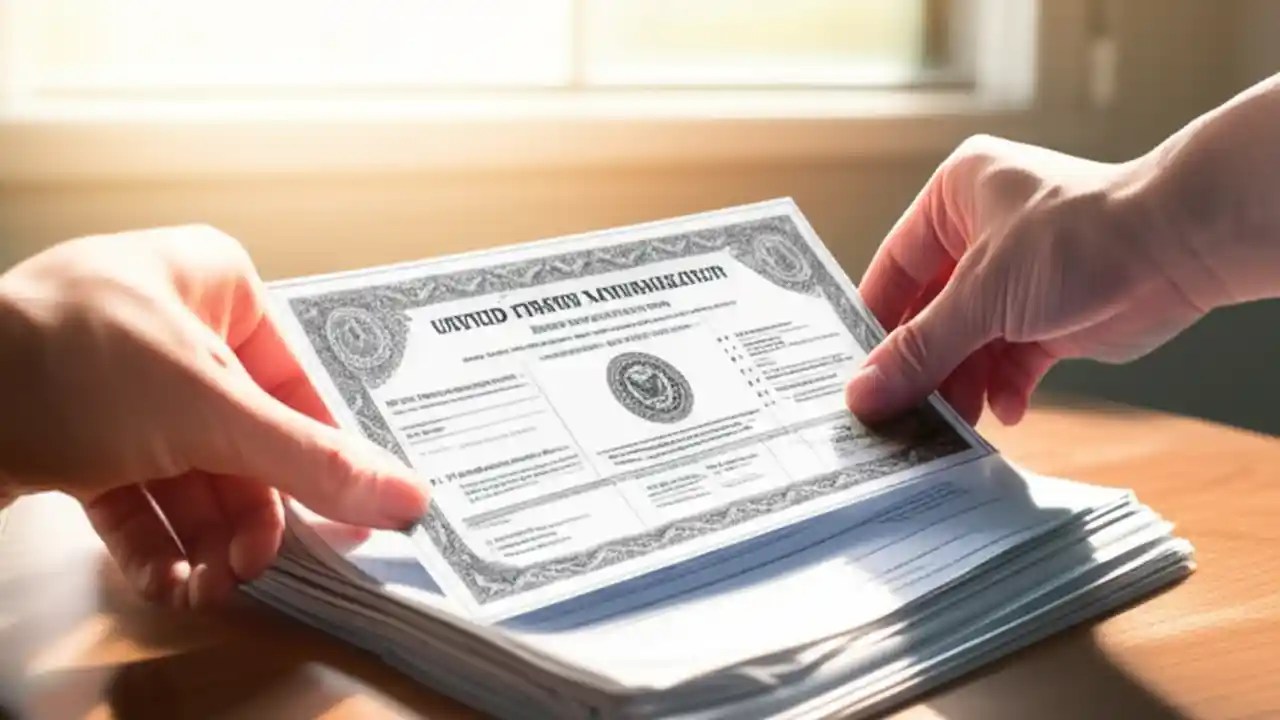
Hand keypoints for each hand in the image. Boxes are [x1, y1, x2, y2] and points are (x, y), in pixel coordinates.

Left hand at [0, 227, 427, 607]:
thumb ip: (312, 461)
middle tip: (259, 564)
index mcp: (212, 285)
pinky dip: (154, 542)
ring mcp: (116, 385)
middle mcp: (169, 329)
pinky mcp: (72, 434)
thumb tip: (401, 492)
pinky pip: (133, 494)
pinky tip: (167, 580)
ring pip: (189, 474)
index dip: (320, 454)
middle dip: (250, 515)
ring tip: (212, 586)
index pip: (295, 381)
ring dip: (205, 540)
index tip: (347, 512)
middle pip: (243, 440)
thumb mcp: (212, 411)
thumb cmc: (59, 355)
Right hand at [844, 135, 1212, 426]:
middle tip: (896, 412)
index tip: (855, 374)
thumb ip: (920, 349)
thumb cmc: (1080, 236)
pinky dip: (1003, 387)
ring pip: (968, 343)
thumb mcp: (980, 294)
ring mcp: (1017, 278)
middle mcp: (981, 233)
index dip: (873, 322)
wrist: (1181, 247)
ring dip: (960, 384)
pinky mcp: (1050, 317)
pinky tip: (1004, 409)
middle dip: (921, 364)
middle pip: (929, 313)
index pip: (893, 267)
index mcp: (955, 197)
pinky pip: (1008, 361)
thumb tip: (864, 394)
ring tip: (945, 426)